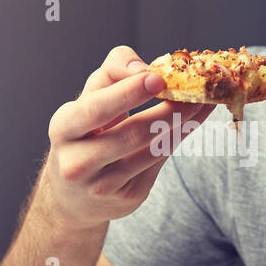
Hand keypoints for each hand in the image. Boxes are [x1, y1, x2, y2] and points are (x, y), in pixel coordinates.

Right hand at [42, 45, 214, 229]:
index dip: (128, 94)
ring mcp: (102, 186)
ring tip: (203, 101)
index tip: (158, 77)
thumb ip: (114, 72)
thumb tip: (145, 68)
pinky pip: (159, 163)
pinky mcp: (127, 197)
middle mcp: (77, 162)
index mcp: (63, 129)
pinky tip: (195, 120)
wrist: (74, 194)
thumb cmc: (86, 131)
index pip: (95, 110)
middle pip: (129, 135)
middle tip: (192, 91)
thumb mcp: (89, 98)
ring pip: (150, 151)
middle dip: (166, 112)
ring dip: (182, 124)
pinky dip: (180, 137)